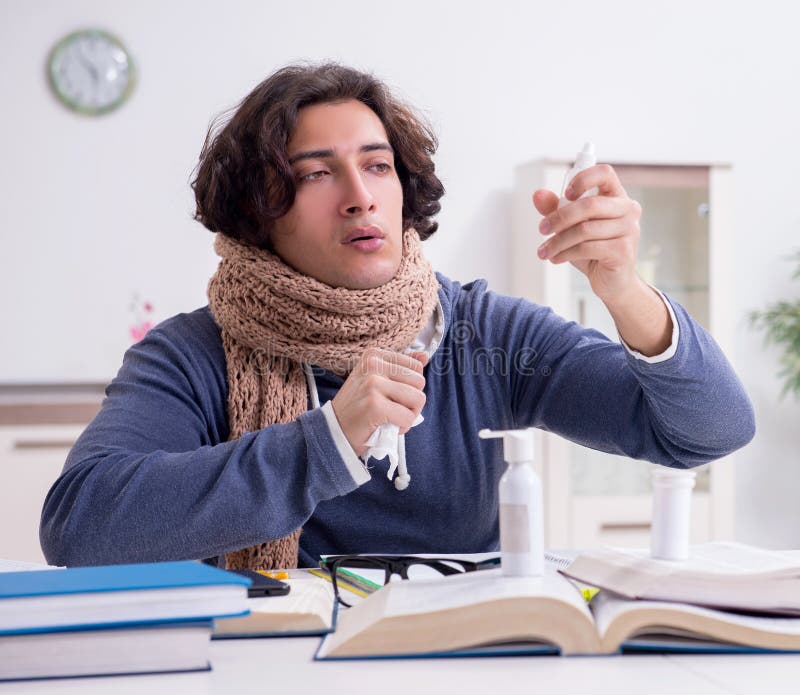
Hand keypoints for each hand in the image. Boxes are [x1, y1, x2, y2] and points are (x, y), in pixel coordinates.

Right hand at [331, 348, 427, 456]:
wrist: (333, 431)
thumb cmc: (358, 407)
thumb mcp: (377, 380)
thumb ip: (401, 367)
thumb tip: (425, 355)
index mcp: (374, 355)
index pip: (416, 366)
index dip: (409, 387)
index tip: (390, 396)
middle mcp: (373, 365)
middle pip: (420, 382)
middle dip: (411, 402)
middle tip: (391, 410)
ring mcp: (373, 384)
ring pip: (418, 399)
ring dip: (408, 415)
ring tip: (389, 418)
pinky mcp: (374, 405)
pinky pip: (408, 417)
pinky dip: (402, 427)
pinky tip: (386, 428)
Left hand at [533, 164, 641, 301]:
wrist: (612, 282)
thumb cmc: (593, 250)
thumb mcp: (571, 227)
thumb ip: (556, 209)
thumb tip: (537, 195)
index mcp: (617, 196)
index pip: (605, 173)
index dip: (583, 179)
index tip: (565, 194)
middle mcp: (628, 209)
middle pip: (589, 204)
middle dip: (559, 218)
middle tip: (542, 229)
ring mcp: (629, 230)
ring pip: (584, 229)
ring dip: (558, 241)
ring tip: (544, 251)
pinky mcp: (623, 251)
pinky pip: (587, 248)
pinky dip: (566, 253)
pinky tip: (556, 258)